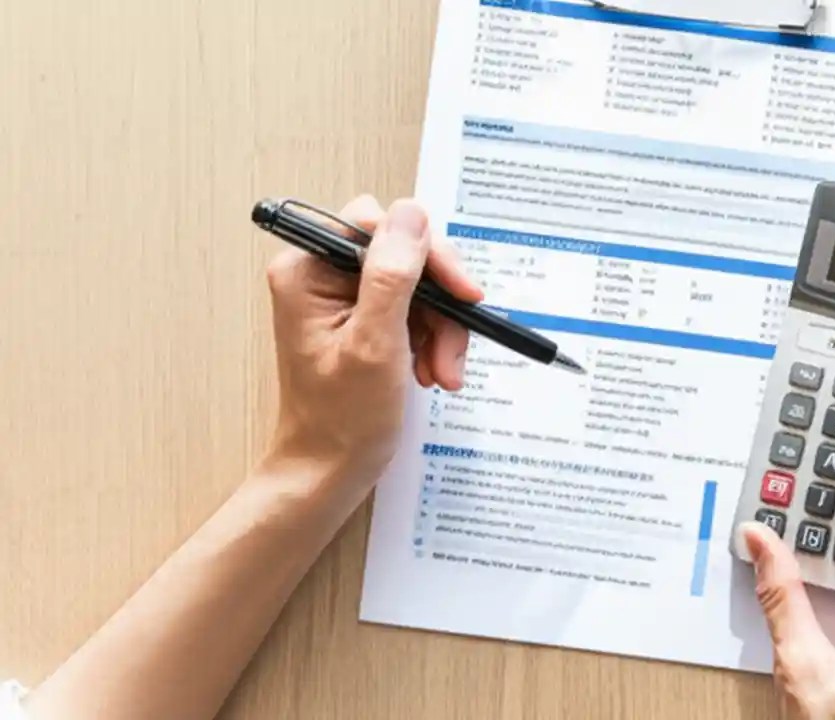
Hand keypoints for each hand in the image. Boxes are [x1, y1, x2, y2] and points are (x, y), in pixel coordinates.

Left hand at [263, 195, 482, 483]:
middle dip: (439, 304)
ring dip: (442, 329)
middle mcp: (321, 274)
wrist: (329, 470)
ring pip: (418, 285)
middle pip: (405, 254)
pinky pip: (416, 309)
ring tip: (442, 372)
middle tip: (452, 347)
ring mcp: (343, 297)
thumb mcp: (374, 344)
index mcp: (307, 270)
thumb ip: (392, 275)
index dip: (428, 256)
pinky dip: (433, 339)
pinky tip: (432, 371)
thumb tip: (411, 214)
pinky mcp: (364, 318)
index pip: (380, 226)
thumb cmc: (340, 420)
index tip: (462, 292)